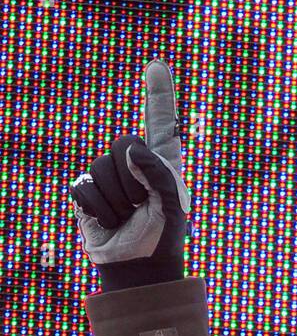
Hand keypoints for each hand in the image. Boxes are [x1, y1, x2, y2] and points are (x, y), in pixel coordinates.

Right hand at [70, 60, 190, 291]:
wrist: (140, 269)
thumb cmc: (162, 239)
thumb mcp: (173, 206)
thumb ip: (158, 172)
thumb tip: (130, 149)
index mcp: (162, 164)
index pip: (160, 123)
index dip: (158, 95)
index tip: (156, 66)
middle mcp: (134, 165)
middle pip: (122, 143)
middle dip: (132, 179)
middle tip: (142, 207)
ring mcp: (109, 177)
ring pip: (102, 167)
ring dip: (117, 200)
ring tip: (127, 218)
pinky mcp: (88, 192)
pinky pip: (85, 186)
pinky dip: (99, 209)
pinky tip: (109, 222)